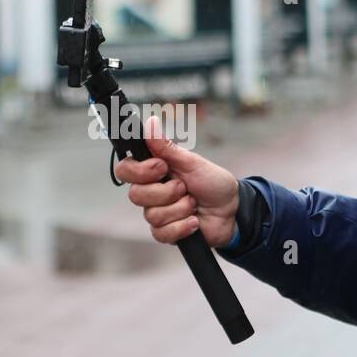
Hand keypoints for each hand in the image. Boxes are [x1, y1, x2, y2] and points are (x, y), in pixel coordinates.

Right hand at [114, 115, 239, 246]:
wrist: (232, 209)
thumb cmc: (212, 183)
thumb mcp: (192, 162)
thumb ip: (167, 147)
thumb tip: (150, 123)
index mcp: (153, 172)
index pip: (125, 170)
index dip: (139, 171)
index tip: (162, 167)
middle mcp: (151, 192)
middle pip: (135, 195)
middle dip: (166, 192)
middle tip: (184, 187)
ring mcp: (158, 213)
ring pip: (152, 215)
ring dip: (180, 209)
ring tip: (194, 203)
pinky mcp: (166, 232)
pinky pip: (162, 233)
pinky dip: (183, 226)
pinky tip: (195, 221)